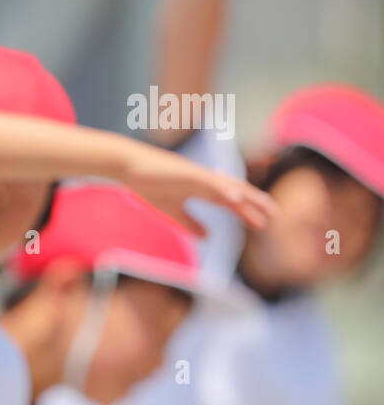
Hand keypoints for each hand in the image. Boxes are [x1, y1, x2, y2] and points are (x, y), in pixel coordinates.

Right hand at [121, 142, 277, 234]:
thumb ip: (190, 223)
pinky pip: (209, 181)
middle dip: (254, 204)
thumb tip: (207, 237)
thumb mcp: (172, 211)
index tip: (262, 223)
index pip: (229, 202)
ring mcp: (197, 176)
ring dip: (247, 197)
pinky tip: (237, 197)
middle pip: (234, 193)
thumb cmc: (149, 185)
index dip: (245, 212)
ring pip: (227, 186)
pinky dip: (224, 188)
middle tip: (274, 214)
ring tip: (265, 207)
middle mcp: (203, 181)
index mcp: (200, 190)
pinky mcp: (187, 172)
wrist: (130, 167)